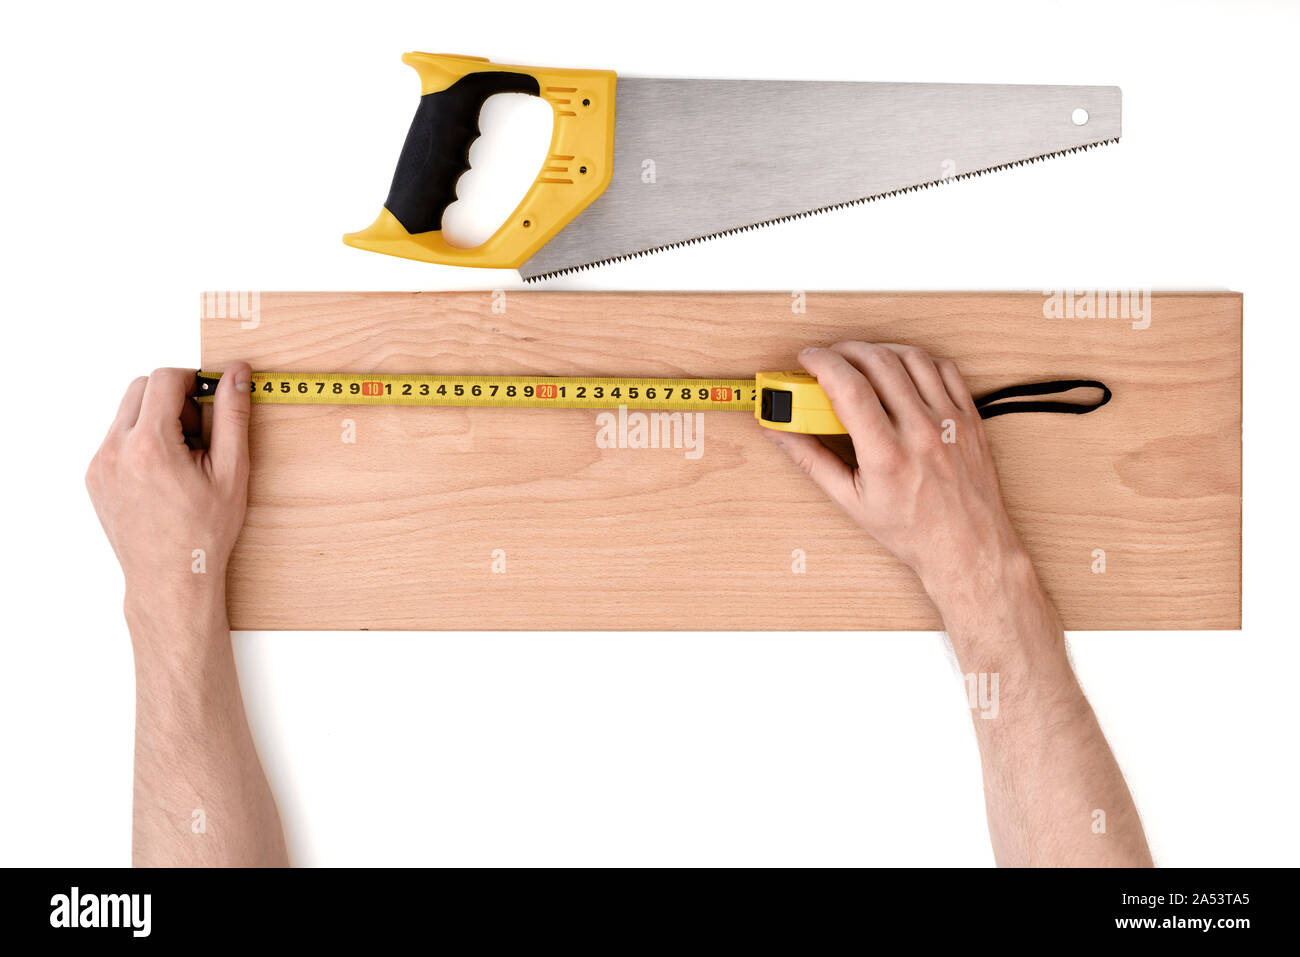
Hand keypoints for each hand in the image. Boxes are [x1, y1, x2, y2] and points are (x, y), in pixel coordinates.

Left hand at [85, 363, 251, 648]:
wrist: (171, 578)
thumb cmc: (205, 532)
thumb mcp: (231, 471)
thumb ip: (232, 416)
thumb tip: (237, 374)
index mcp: (150, 444)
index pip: (165, 378)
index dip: (193, 380)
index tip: (211, 398)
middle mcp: (116, 450)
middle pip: (141, 388)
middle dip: (173, 398)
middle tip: (200, 434)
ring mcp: (100, 465)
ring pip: (127, 413)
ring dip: (156, 420)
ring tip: (182, 458)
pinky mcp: (94, 478)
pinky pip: (116, 439)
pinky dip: (141, 442)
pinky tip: (164, 475)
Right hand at [766, 343, 1026, 600]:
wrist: (967, 547)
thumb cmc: (912, 530)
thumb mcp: (851, 501)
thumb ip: (811, 459)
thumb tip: (779, 432)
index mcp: (887, 455)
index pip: (849, 387)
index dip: (822, 363)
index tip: (807, 359)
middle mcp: (920, 432)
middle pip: (878, 362)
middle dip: (844, 351)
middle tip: (829, 360)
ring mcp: (949, 421)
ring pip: (911, 357)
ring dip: (879, 350)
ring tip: (861, 362)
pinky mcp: (968, 417)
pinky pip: (944, 368)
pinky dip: (917, 360)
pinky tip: (902, 372)